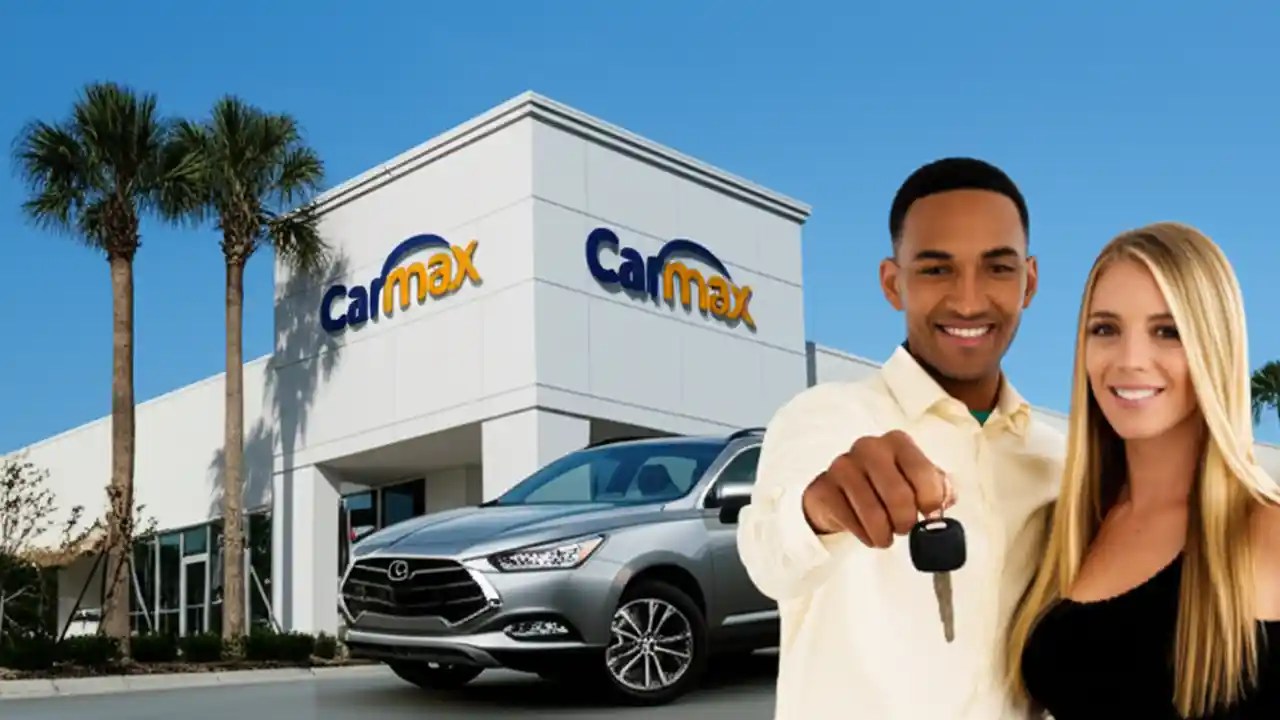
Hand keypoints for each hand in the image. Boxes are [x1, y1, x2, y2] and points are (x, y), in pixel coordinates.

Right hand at [801, 429, 953, 547]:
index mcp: (898, 442)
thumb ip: (939, 488)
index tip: (929, 515)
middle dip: (906, 522)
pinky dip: (864, 536)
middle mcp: (869, 447)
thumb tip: (945, 500)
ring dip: (884, 534)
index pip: (923, 474)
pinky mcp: (823, 488)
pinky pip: (850, 522)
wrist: (840, 494)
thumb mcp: (916, 482)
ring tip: (886, 536)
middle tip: (905, 528)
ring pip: (873, 513)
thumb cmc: (886, 487)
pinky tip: (867, 533)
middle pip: (899, 496)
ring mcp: (843, 466)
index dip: (931, 502)